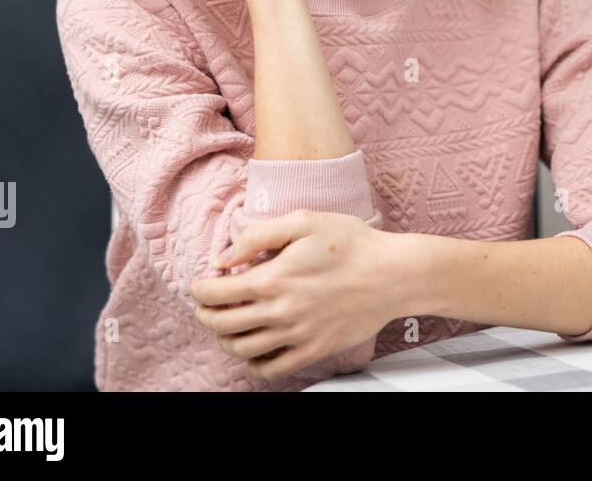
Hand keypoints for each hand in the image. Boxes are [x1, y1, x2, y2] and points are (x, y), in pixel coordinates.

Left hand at [190, 210, 413, 379]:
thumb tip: (225, 257)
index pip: (214, 293)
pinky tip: (256, 350)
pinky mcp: (314, 350)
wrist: (393, 275)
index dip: (198, 289)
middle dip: (205, 314)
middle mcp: (280, 311)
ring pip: (241, 349)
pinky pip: (272, 370)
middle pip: (220, 325)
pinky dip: (254, 365)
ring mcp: (297, 335)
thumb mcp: (304, 221)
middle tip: (207, 305)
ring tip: (228, 326)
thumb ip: (259, 235)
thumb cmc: (353, 244)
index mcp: (273, 278)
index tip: (200, 284)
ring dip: (225, 339)